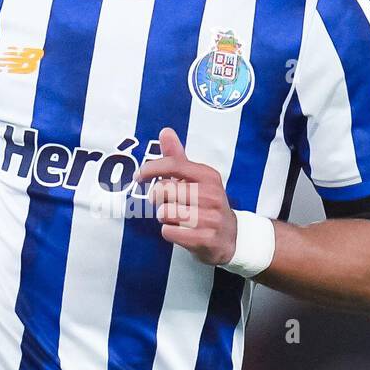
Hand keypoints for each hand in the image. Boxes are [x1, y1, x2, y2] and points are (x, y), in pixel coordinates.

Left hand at [135, 127, 236, 265]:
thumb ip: (178, 158)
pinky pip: (169, 232)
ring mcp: (211, 218)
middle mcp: (212, 195)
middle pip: (165, 190)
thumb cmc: (207, 205)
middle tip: (168, 204)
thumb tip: (165, 131)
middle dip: (159, 199)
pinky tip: (182, 232)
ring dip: (164, 217)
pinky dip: (169, 232)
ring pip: (165, 212)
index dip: (151, 169)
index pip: (174, 165)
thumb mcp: (196, 180)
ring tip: (177, 218)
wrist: (231, 237)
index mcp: (208, 176)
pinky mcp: (206, 238)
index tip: (139, 176)